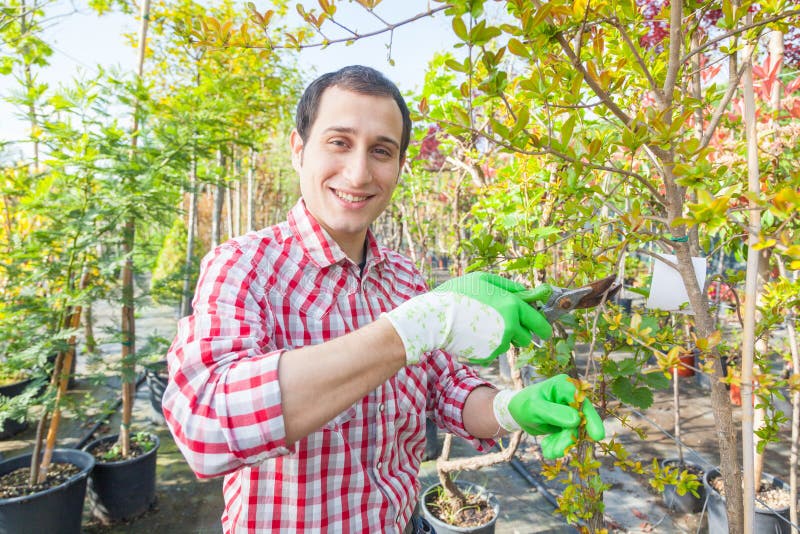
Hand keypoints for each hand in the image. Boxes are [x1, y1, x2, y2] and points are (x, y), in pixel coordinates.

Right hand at [383, 272, 551, 364]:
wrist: (435, 318)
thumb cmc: (457, 294)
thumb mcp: (482, 280)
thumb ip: (507, 286)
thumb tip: (525, 291)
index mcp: (512, 305)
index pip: (538, 320)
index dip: (543, 326)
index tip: (545, 330)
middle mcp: (510, 325)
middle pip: (527, 337)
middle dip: (523, 334)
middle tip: (511, 328)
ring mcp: (499, 342)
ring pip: (509, 344)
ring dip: (504, 338)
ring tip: (484, 326)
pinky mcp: (488, 354)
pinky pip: (494, 350)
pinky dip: (488, 344)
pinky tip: (474, 335)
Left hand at [493, 374, 604, 458]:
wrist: (517, 412)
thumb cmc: (524, 404)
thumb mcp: (535, 408)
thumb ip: (554, 413)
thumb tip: (577, 420)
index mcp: (564, 386)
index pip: (581, 402)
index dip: (591, 419)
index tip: (597, 436)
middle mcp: (571, 397)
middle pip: (580, 421)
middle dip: (569, 438)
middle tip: (556, 452)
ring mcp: (571, 411)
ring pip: (574, 432)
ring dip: (562, 444)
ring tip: (549, 451)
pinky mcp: (568, 423)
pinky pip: (568, 437)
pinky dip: (558, 444)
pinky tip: (547, 448)